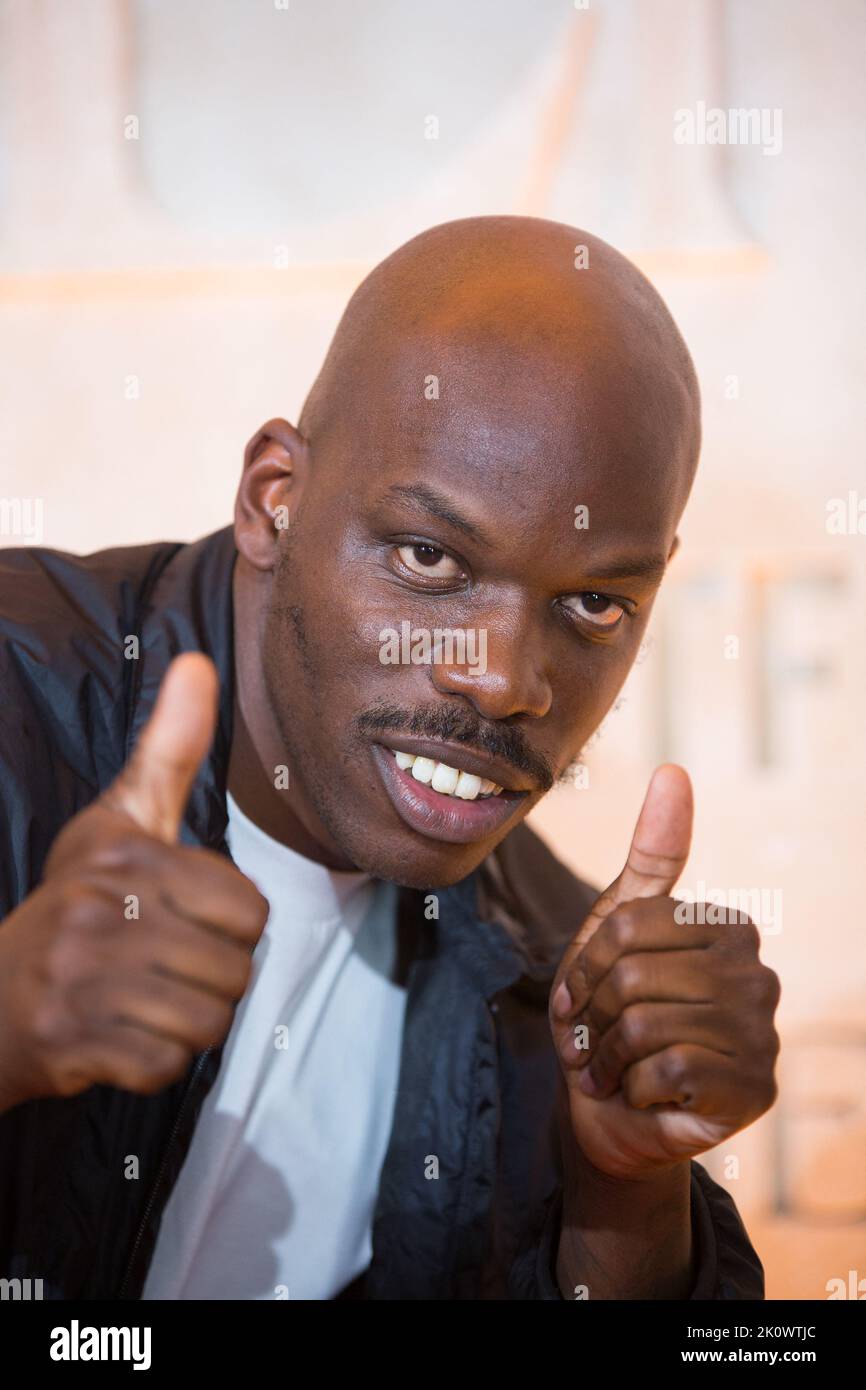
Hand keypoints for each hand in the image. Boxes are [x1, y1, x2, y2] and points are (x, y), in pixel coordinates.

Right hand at [0, 653, 268, 1112]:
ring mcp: (80, 981)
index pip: (249, 910)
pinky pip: (169, 1064)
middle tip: (164, 964)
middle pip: (236, 969)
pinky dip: (156, 1059)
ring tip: (146, 997)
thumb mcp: (120, 818)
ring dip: (188, 1019)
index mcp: (122, 856)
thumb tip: (197, 661)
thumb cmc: (76, 901)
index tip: (183, 917)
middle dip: (212, 975)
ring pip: (208, 1021)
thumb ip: (169, 748)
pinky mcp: (70, 1045)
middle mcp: (97, 913)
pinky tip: (122, 1032)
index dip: (228, 921)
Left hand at [549, 764, 779, 1179]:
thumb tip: (675, 770)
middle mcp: (758, 972)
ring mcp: (764, 1031)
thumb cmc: (611, 1016)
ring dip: (609, 1056)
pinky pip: (670, 1070)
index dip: (585, 968)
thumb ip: (651, 855)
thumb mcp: (614, 930)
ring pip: (647, 1023)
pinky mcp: (757, 1086)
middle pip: (634, 974)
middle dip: (593, 1016)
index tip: (580, 997)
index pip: (629, 925)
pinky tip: (647, 1093)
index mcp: (726, 926)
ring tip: (615, 1067)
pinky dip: (635, 1087)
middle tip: (596, 1041)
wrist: (611, 1114)